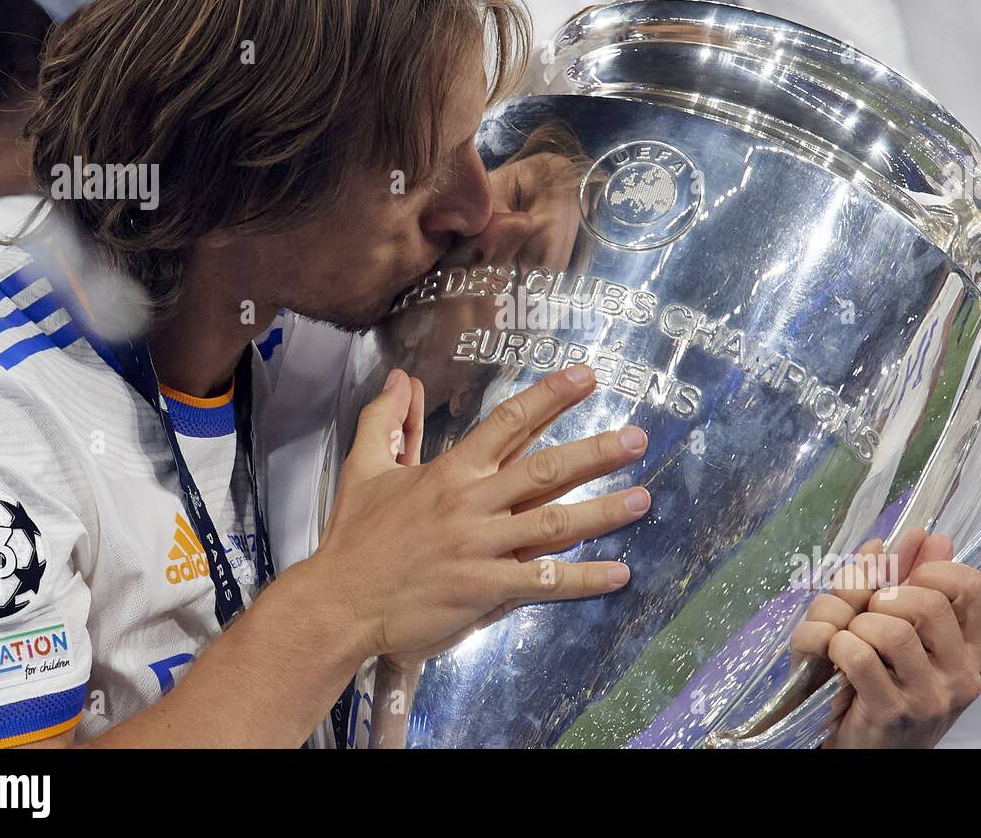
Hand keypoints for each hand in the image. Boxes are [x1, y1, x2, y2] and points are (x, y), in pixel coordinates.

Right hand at [316, 363, 648, 670]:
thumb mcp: (364, 468)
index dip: (550, 397)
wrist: (337, 602)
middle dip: (595, 452)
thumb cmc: (353, 538)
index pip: (508, 423)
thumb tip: (398, 378)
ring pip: (553, 525)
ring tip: (643, 499)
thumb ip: (386, 420)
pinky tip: (617, 574)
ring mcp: (480, 548)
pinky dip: (582, 579)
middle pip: (544, 470)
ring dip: (602, 512)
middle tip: (638, 438)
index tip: (586, 377)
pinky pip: (542, 583)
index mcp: (450, 472)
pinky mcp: (483, 589)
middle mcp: (471, 504)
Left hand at [789, 529, 980, 747]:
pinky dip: (837, 646)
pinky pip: (859, 656)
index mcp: (973, 649)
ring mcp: (931, 698)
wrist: (864, 747)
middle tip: (868, 616)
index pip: (970, 583)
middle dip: (883, 596)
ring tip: (850, 640)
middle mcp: (962, 675)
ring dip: (856, 626)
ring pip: (892, 630)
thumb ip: (910, 579)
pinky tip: (836, 658)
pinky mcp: (893, 713)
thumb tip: (927, 535)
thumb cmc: (880, 682)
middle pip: (928, 602)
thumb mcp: (900, 628)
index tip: (901, 583)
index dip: (928, 569)